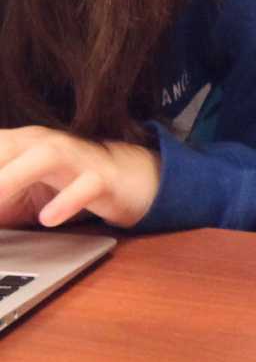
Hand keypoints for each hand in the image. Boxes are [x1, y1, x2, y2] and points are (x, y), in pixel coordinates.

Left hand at [0, 126, 162, 228]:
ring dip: (12, 177)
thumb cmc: (66, 185)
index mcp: (23, 143)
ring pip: (43, 158)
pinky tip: (48, 219)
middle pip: (7, 146)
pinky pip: (87, 186)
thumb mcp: (18, 194)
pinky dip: (67, 201)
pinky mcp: (107, 179)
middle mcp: (48, 144)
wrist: (137, 179)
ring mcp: (79, 159)